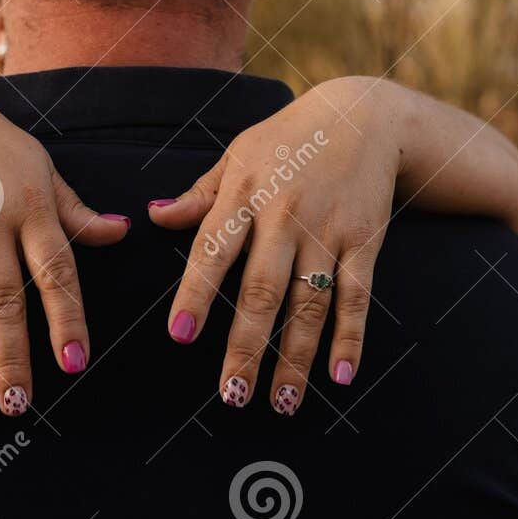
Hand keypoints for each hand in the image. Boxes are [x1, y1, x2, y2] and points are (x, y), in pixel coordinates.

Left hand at [149, 76, 413, 413]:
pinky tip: (340, 377)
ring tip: (281, 403)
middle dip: (247, 345)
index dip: (195, 294)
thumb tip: (151, 217)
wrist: (363, 116)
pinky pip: (357, 296)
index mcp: (243, 193)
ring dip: (296, 357)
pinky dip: (350, 337)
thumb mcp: (237, 156)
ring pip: (308, 302)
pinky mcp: (365, 241)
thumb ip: (198, 195)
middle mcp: (284, 214)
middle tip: (231, 394)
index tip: (179, 337)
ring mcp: (327, 230)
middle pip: (262, 289)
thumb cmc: (286, 140)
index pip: (213, 249)